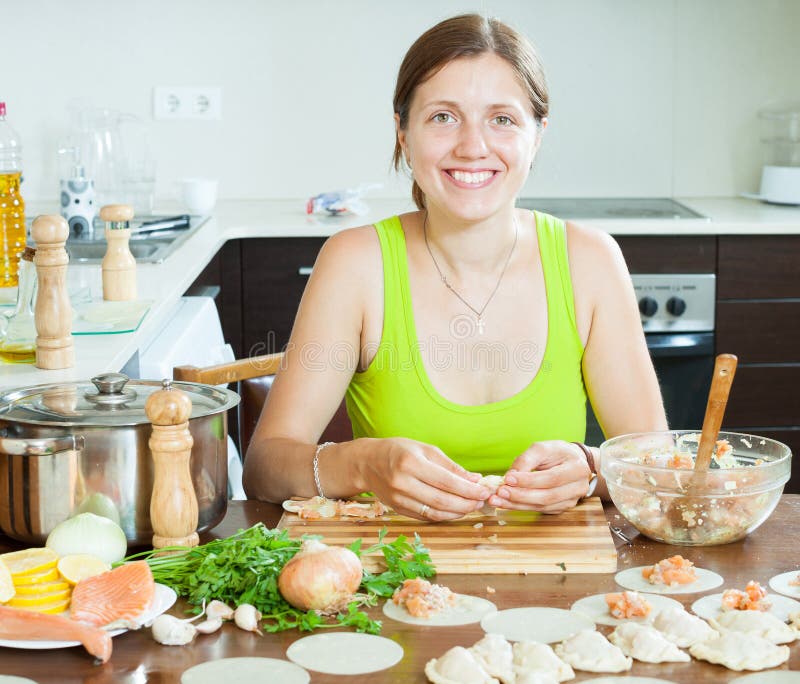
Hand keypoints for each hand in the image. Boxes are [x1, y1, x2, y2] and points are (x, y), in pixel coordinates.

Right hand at [361, 437, 491, 520]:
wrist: (367, 462)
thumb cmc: (398, 450)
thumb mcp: (424, 449)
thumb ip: (450, 466)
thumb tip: (474, 479)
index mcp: (410, 463)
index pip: (446, 481)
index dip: (468, 489)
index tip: (484, 491)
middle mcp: (402, 483)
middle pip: (441, 500)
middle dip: (466, 503)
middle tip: (481, 501)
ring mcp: (398, 499)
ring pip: (434, 512)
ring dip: (457, 513)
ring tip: (471, 507)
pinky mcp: (397, 509)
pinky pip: (425, 517)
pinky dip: (443, 516)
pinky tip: (454, 511)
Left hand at [488, 441, 591, 513]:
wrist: (572, 462)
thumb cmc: (557, 453)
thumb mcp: (543, 448)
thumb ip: (527, 459)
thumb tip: (511, 475)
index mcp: (577, 468)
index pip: (551, 478)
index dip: (529, 480)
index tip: (508, 478)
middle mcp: (578, 487)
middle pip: (547, 496)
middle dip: (521, 495)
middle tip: (500, 491)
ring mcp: (571, 500)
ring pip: (542, 506)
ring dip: (517, 504)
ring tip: (497, 499)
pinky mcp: (562, 508)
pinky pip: (540, 510)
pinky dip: (521, 507)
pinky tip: (506, 503)